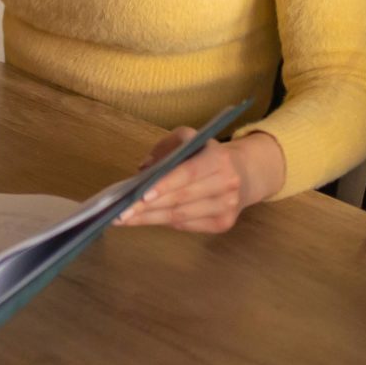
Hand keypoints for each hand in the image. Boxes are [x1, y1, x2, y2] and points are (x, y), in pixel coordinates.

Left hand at [114, 129, 284, 233]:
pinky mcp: (223, 224)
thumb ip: (166, 148)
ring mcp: (228, 207)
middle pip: (181, 200)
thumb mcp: (190, 138)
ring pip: (180, 217)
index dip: (164, 185)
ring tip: (125, 219)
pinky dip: (164, 222)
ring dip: (150, 219)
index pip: (188, 173)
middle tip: (120, 212)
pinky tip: (145, 220)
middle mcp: (227, 184)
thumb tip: (143, 170)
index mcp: (219, 158)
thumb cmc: (207, 154)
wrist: (245, 173)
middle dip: (147, 208)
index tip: (140, 194)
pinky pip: (187, 226)